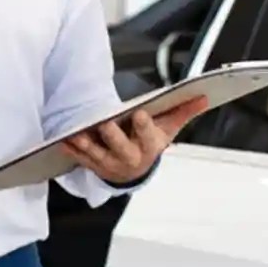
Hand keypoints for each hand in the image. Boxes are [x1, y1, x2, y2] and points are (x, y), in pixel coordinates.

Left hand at [60, 95, 208, 184]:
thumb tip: (204, 95)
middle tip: (106, 124)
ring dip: (87, 145)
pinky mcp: (93, 165)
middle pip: (121, 148)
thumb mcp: (168, 129)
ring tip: (77, 133)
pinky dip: (72, 150)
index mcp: (150, 146)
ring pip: (97, 154)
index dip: (144, 126)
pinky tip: (64, 140)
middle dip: (114, 137)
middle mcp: (130, 157)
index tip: (140, 113)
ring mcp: (110, 163)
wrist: (135, 171)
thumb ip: (184, 111)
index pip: (148, 135)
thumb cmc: (151, 143)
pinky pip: (81, 158)